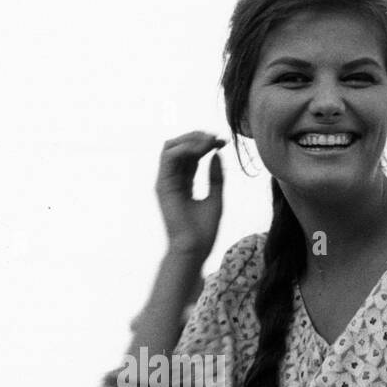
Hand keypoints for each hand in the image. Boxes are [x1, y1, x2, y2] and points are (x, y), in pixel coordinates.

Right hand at [156, 131, 224, 258]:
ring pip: (171, 147)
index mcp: (184, 182)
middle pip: (179, 147)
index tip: (224, 142)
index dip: (206, 143)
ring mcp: (165, 182)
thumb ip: (216, 176)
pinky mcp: (162, 185)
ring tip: (210, 141)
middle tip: (217, 138)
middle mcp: (172, 180)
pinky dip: (184, 148)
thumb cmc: (205, 230)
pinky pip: (168, 158)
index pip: (191, 154)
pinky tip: (201, 149)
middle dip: (198, 137)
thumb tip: (216, 153)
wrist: (195, 248)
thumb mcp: (216, 197)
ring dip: (191, 139)